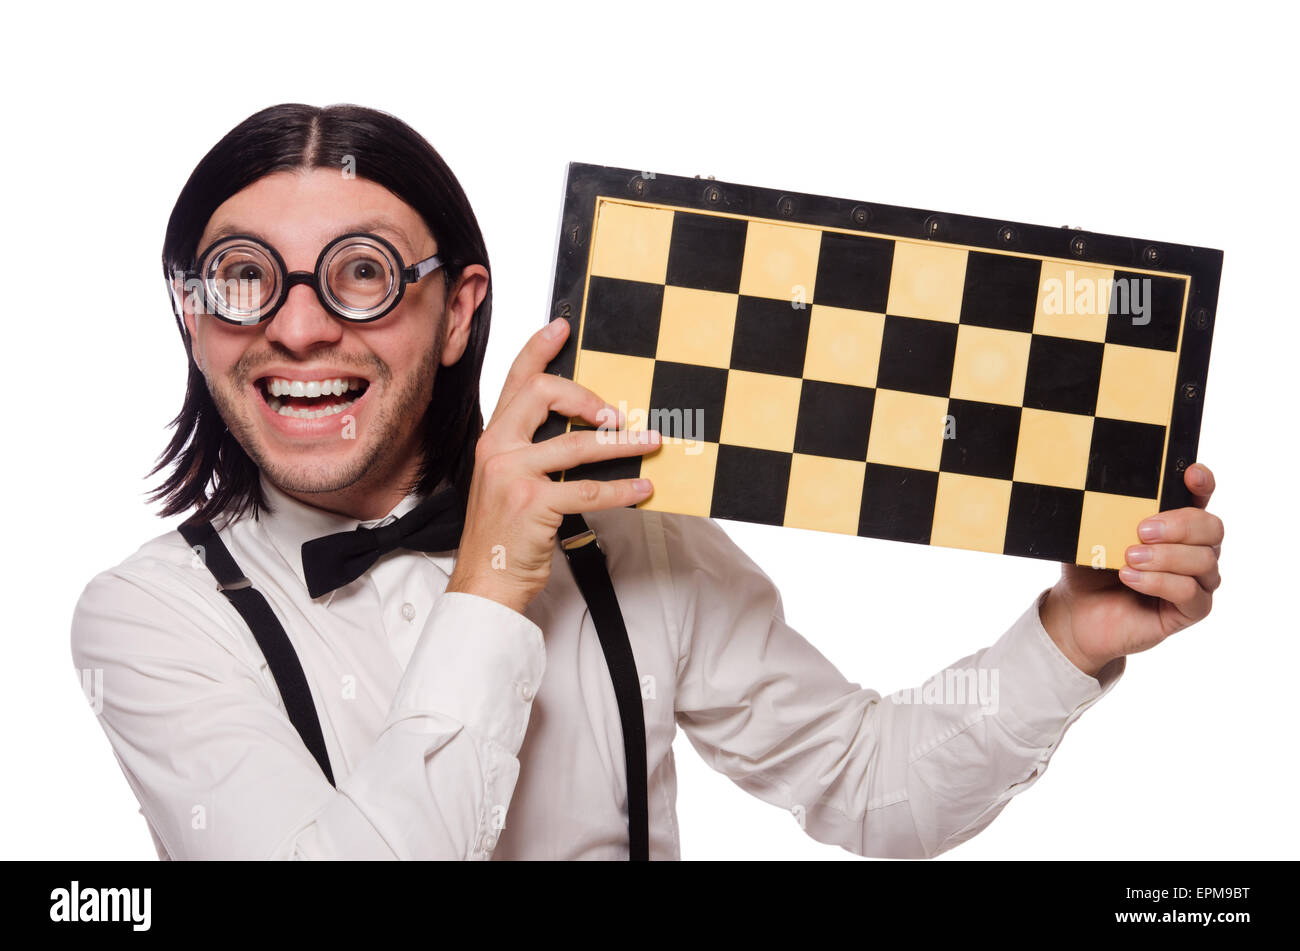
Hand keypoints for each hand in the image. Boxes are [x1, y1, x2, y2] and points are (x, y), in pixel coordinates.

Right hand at [446, 318, 659, 614]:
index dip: (539, 349)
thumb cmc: (503, 534)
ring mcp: (513, 475)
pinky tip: (642, 489)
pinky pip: (589, 489)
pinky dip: (622, 489)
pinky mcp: (534, 504)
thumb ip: (533, 452)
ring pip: (576, 444)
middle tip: (614, 413)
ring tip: (650, 443)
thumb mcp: (508, 482)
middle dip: (585, 395)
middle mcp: (498, 449)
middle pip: (541, 394)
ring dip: (620, 444)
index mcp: (493, 439)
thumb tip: (584, 430)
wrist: (487, 580)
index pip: (515, 381)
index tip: (562, 327)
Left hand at [1041, 463, 1222, 676]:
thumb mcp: (1095, 534)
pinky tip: (1130, 578)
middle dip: (1180, 525)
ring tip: (1128, 558)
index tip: (1190, 475)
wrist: (1076, 610)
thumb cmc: (1091, 568)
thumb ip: (1109, 512)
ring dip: (1164, 556)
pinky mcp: (1191, 609)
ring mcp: (1198, 580)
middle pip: (1212, 527)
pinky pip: (1190, 591)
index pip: (1200, 496)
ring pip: (1203, 560)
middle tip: (1141, 531)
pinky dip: (1159, 582)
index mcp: (1175, 523)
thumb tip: (1105, 489)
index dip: (1202, 482)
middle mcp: (1195, 549)